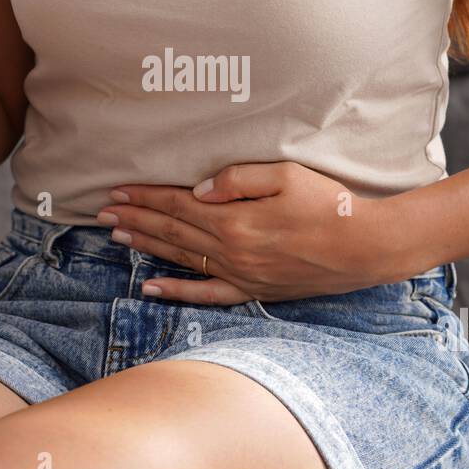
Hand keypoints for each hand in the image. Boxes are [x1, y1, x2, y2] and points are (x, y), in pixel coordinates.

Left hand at [96, 162, 410, 305]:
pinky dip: (176, 291)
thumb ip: (237, 179)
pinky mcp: (254, 290)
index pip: (178, 204)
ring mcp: (240, 274)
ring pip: (181, 258)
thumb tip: (196, 189)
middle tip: (102, 212)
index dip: (145, 197)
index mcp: (236, 218)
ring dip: (146, 247)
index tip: (116, 191)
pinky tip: (150, 287)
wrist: (366, 247)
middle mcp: (231, 250)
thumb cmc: (331, 203)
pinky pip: (206, 294)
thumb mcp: (286, 174)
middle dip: (135, 219)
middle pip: (172, 231)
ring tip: (116, 237)